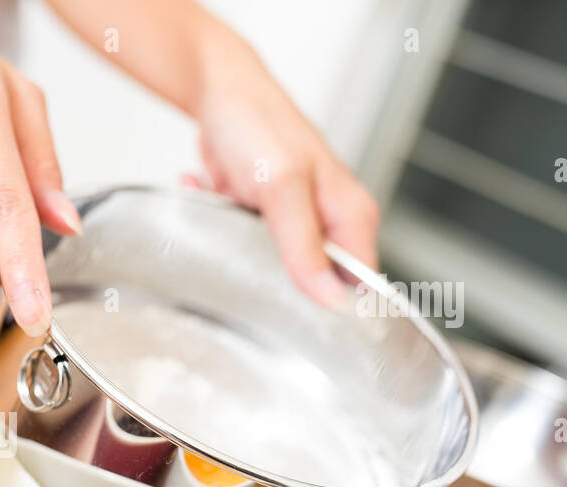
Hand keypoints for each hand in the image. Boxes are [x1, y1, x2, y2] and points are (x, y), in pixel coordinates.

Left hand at [193, 38, 380, 304]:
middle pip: (312, 280)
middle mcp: (329, 219)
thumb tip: (329, 297)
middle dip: (272, 274)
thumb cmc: (258, 126)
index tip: (294, 312)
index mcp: (351, 216)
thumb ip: (304, 245)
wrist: (217, 93)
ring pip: (270, 264)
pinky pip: (241, 241)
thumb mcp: (282, 189)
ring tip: (225, 207)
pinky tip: (208, 192)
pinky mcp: (264, 217)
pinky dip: (219, 223)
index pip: (358, 284)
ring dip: (237, 244)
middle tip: (246, 252)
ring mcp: (296, 219)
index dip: (331, 306)